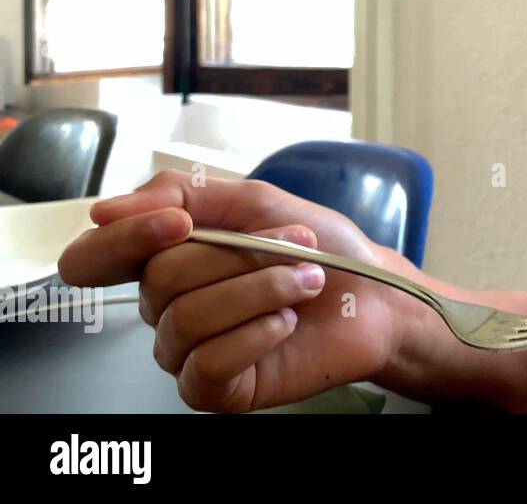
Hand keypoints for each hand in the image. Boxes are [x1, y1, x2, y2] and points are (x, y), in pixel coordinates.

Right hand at [59, 171, 403, 411]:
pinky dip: (256, 333)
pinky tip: (287, 322)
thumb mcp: (254, 200)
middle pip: (160, 279)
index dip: (125, 239)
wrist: (375, 293)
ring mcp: (188, 351)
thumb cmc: (320, 247)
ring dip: (260, 290)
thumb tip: (105, 211)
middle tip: (296, 243)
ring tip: (306, 280)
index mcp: (164, 258)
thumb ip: (179, 194)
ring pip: (188, 318)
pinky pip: (208, 364)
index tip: (179, 223)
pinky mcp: (215, 389)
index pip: (94, 258)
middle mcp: (166, 307)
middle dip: (239, 254)